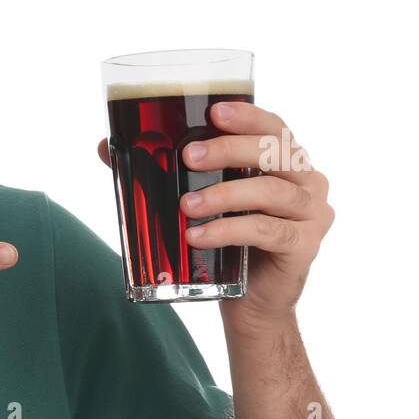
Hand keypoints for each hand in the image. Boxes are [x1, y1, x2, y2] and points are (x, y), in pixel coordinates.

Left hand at [96, 101, 333, 329]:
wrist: (252, 305)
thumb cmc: (226, 245)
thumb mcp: (200, 201)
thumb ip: (162, 172)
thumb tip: (106, 147)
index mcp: (287, 162)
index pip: (274, 127)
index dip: (248, 116)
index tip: (214, 113)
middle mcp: (309, 181)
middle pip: (275, 152)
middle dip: (228, 150)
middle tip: (187, 157)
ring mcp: (313, 214)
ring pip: (271, 192)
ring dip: (224, 194)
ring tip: (186, 205)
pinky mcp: (305, 246)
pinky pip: (267, 231)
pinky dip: (229, 230)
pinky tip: (198, 237)